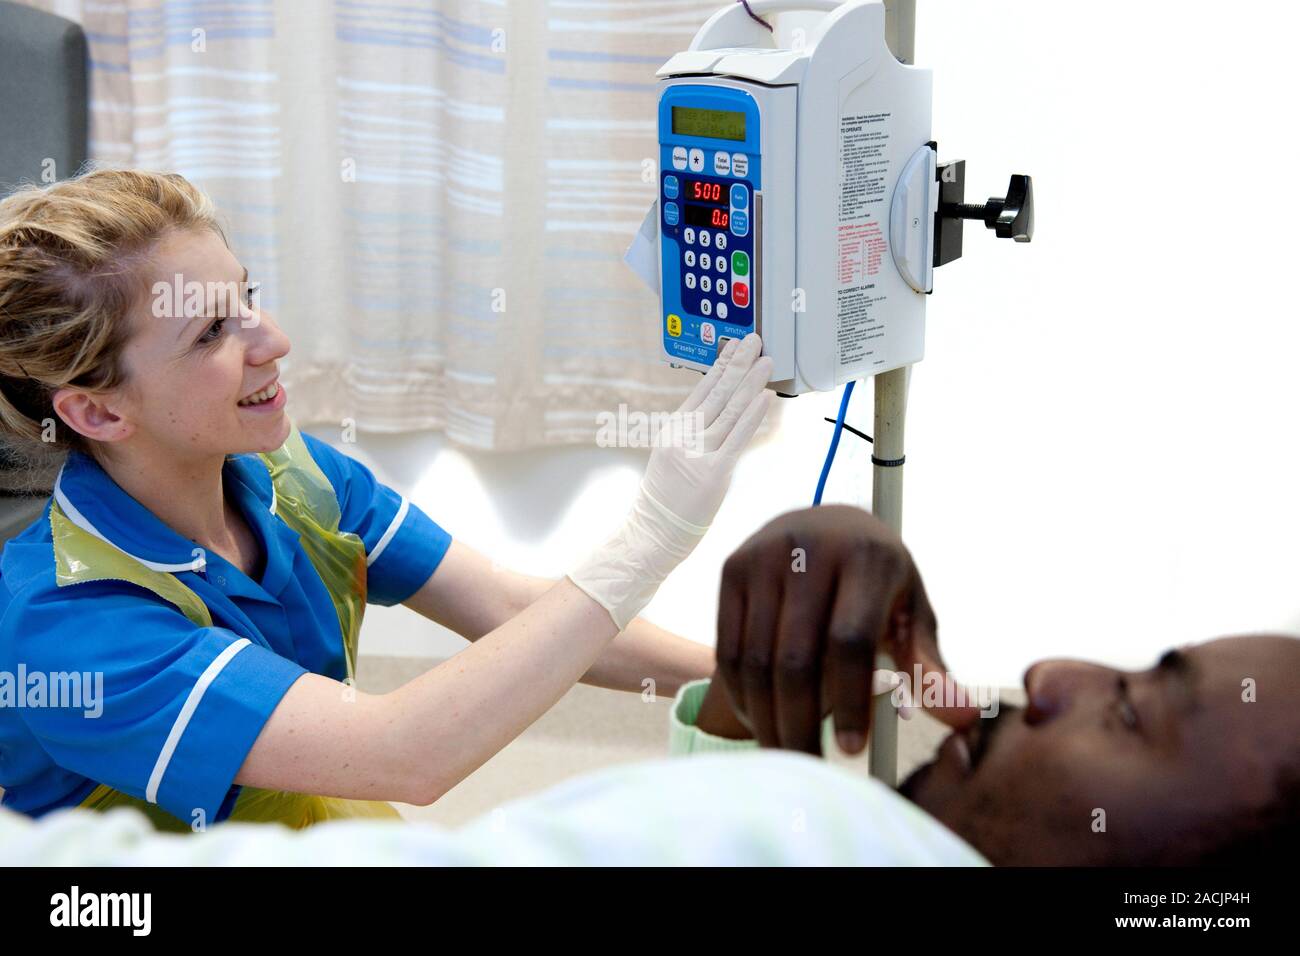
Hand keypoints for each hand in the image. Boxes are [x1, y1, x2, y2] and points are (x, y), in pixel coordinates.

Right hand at [568, 334, 772, 629]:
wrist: (652, 535)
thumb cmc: (664, 503)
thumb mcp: (671, 460)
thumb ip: (692, 438)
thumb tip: (718, 418)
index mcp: (673, 430)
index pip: (701, 389)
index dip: (721, 366)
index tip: (736, 347)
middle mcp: (684, 436)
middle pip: (717, 393)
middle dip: (739, 364)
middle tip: (756, 341)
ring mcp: (698, 453)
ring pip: (729, 411)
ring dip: (750, 382)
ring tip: (766, 360)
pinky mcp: (713, 473)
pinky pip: (737, 439)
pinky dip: (753, 415)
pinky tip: (765, 396)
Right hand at [712, 505, 980, 753]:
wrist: (824, 522)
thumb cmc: (878, 581)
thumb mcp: (910, 612)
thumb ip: (930, 667)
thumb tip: (965, 719)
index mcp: (867, 559)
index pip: (850, 641)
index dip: (850, 701)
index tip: (851, 751)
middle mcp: (809, 550)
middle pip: (795, 659)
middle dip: (800, 723)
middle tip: (810, 764)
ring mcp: (763, 556)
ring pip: (756, 659)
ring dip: (767, 717)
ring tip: (786, 752)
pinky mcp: (733, 569)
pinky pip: (729, 648)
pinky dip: (742, 695)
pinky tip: (761, 719)